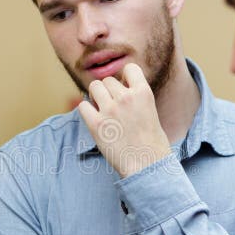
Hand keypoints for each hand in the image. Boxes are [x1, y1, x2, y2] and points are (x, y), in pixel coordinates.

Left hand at [79, 63, 171, 177]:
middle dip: (108, 91)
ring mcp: (109, 111)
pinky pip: (82, 106)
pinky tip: (94, 119)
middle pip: (108, 80)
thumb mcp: (151, 112)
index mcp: (143, 93)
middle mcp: (125, 98)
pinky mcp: (96, 125)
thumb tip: (119, 89)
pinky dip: (86, 111)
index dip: (125, 77)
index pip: (129, 68)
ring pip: (94, 87)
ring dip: (96, 96)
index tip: (125, 88)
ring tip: (102, 110)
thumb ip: (136, 98)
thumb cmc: (152, 143)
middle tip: (112, 106)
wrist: (147, 166)